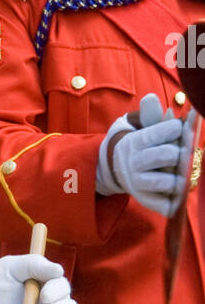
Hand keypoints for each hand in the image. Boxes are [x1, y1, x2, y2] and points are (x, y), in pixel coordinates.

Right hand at [96, 92, 191, 215]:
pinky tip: (177, 194)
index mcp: (135, 142)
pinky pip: (165, 205)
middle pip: (167, 155)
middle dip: (180, 152)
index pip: (160, 132)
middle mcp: (135, 164)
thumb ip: (150, 114)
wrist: (119, 169)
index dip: (175, 128)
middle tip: (184, 152)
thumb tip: (151, 98)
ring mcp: (139, 184)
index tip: (178, 128)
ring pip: (168, 182)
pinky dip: (174, 202)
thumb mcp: (142, 127)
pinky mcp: (146, 201)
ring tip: (181, 173)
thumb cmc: (143, 144)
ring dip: (180, 177)